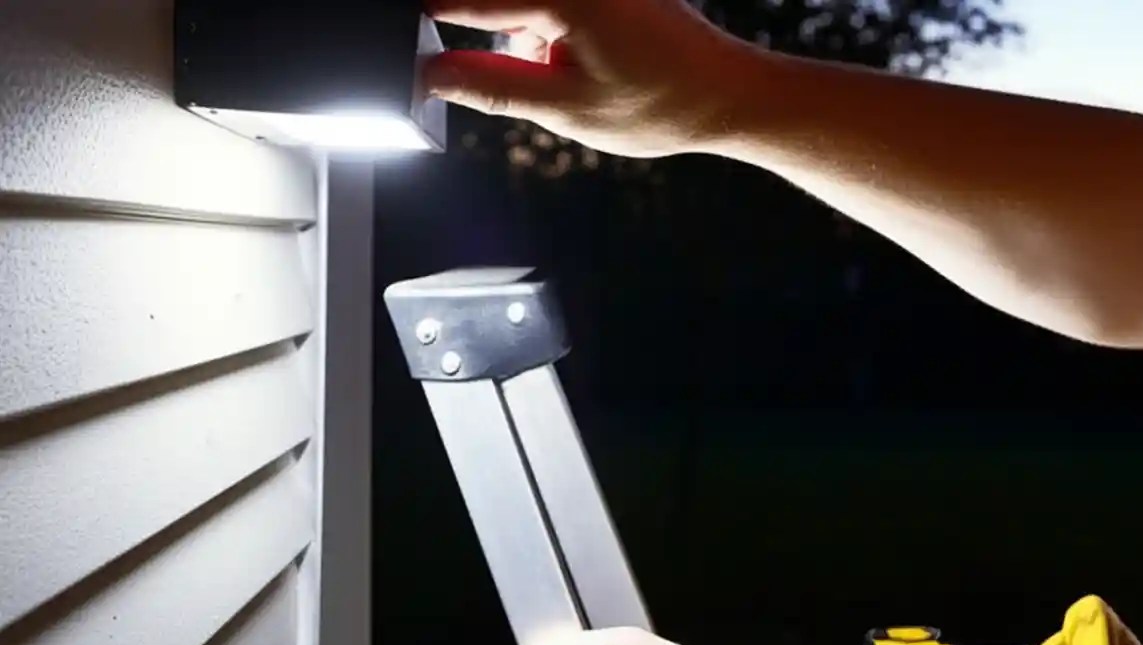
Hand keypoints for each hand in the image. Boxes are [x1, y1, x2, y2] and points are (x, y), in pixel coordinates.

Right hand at [423, 0, 755, 157]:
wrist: (726, 95)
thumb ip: (491, 85)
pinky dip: (536, 27)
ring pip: (521, 5)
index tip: (388, 26)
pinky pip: (546, 5)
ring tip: (541, 74)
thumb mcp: (564, 108)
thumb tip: (431, 73)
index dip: (424, 14)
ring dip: (511, 32)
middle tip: (461, 75)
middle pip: (496, 1)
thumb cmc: (658, 104)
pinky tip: (564, 66)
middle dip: (471, 25)